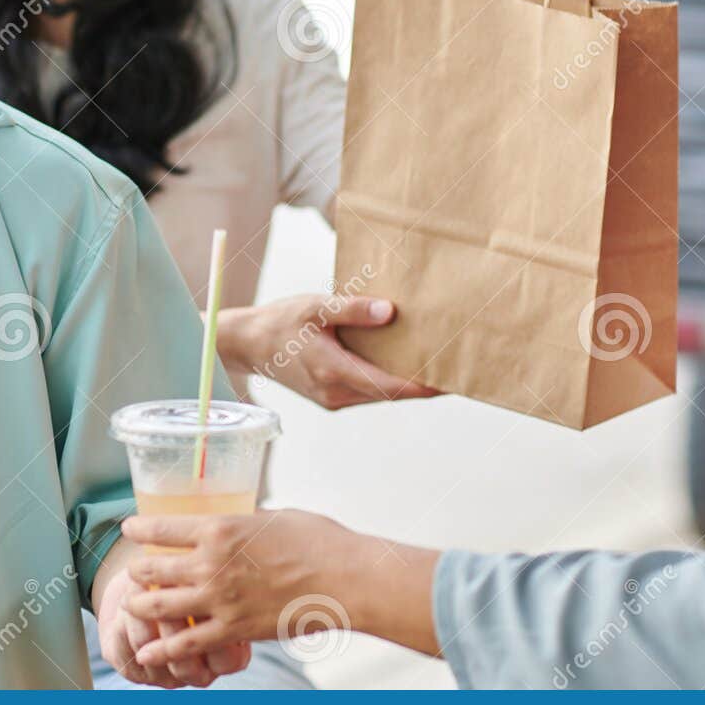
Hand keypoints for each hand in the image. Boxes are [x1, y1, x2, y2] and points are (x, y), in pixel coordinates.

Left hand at [119, 510, 357, 665]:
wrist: (344, 579)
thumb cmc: (318, 541)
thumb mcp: (274, 516)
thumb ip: (247, 521)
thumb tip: (239, 520)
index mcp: (219, 528)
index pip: (162, 527)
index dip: (139, 529)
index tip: (129, 530)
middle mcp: (211, 563)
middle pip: (153, 569)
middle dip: (136, 572)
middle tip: (131, 574)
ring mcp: (219, 600)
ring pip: (160, 606)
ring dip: (140, 607)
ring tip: (131, 608)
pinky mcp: (233, 630)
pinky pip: (186, 643)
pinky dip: (162, 651)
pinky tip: (146, 654)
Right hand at [217, 294, 440, 409]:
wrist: (248, 344)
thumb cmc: (280, 321)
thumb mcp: (315, 307)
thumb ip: (353, 309)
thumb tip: (391, 312)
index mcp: (333, 371)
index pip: (389, 386)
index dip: (422, 387)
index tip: (450, 382)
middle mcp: (336, 392)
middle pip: (391, 394)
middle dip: (423, 385)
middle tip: (456, 369)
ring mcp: (334, 398)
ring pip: (381, 394)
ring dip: (406, 384)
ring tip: (437, 365)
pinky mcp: (332, 396)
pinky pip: (368, 391)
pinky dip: (388, 381)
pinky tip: (403, 363)